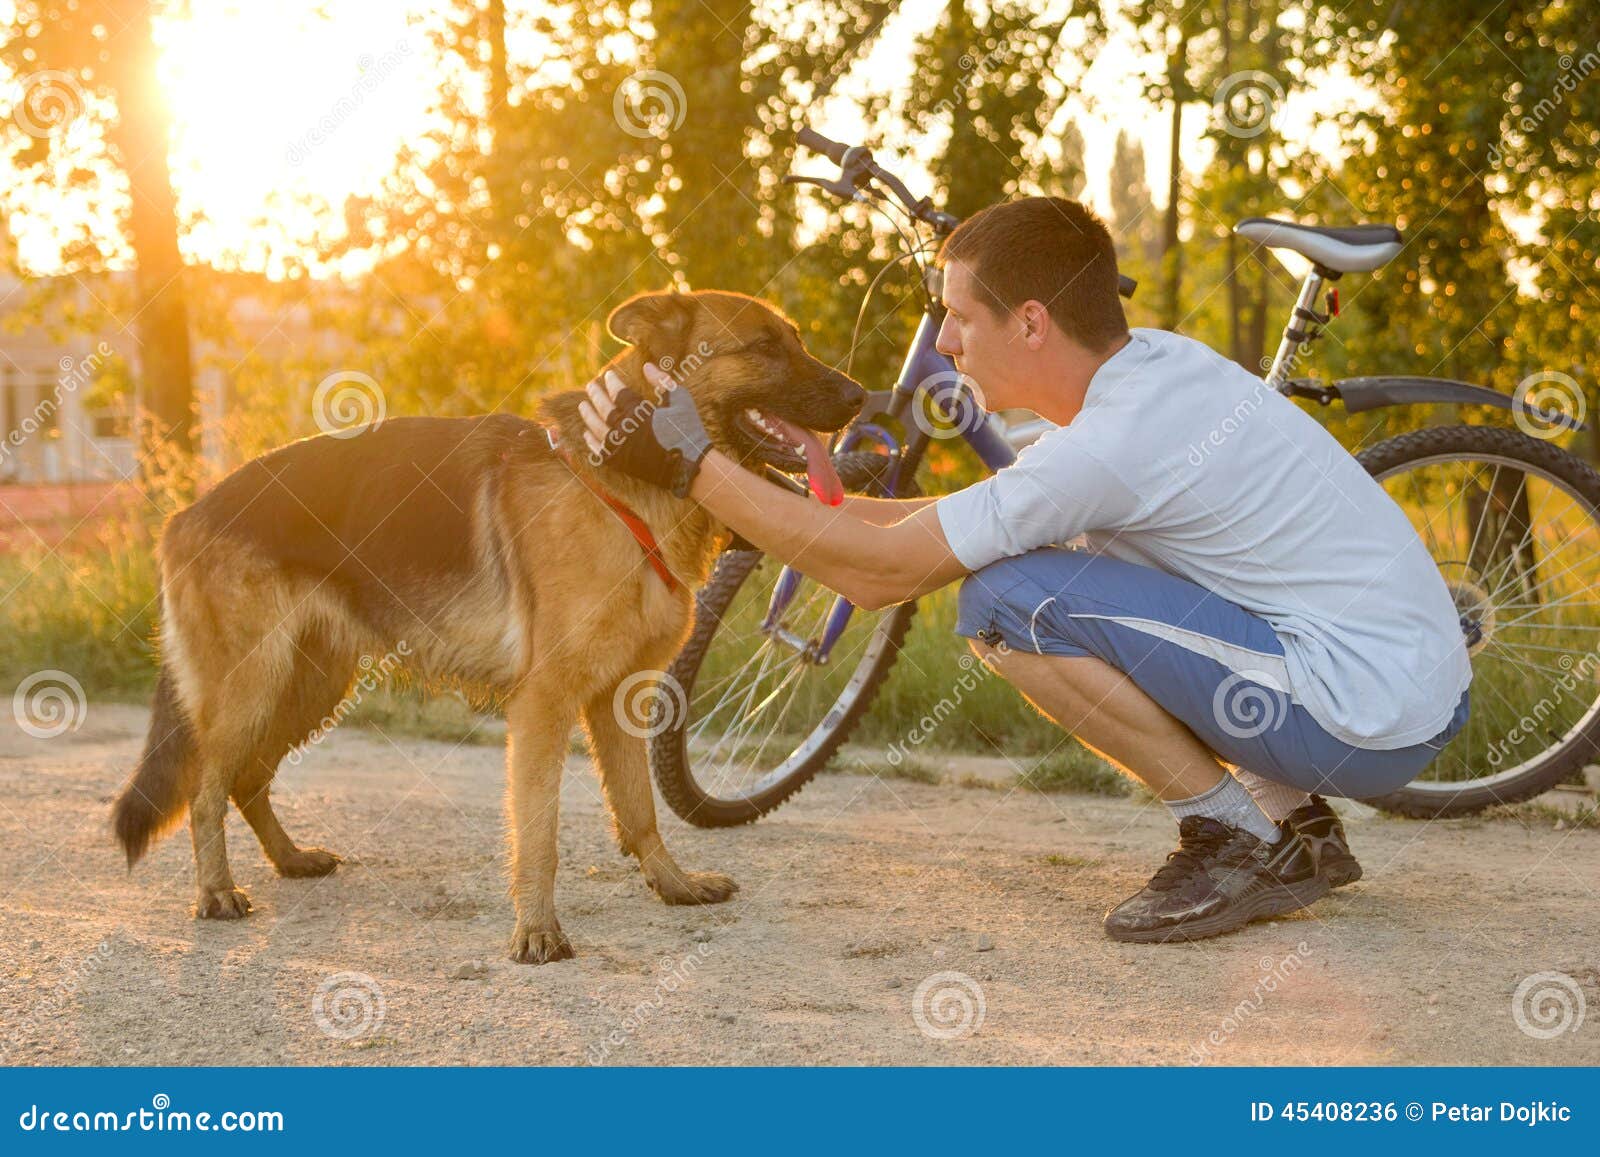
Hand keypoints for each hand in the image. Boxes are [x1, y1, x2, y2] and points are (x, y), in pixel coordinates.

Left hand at [580, 363, 711, 497]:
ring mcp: (621, 447)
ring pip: (597, 427)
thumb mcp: (681, 399)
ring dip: (588, 415)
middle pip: (604, 408)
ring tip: (583, 405)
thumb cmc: (688, 429)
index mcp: (640, 412)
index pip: (619, 393)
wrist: (690, 464)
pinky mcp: (621, 462)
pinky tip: (587, 433)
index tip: (608, 375)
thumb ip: (663, 381)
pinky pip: (599, 450)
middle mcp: (626, 429)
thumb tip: (647, 366)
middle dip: (596, 394)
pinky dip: (591, 441)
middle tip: (590, 385)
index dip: (612, 382)